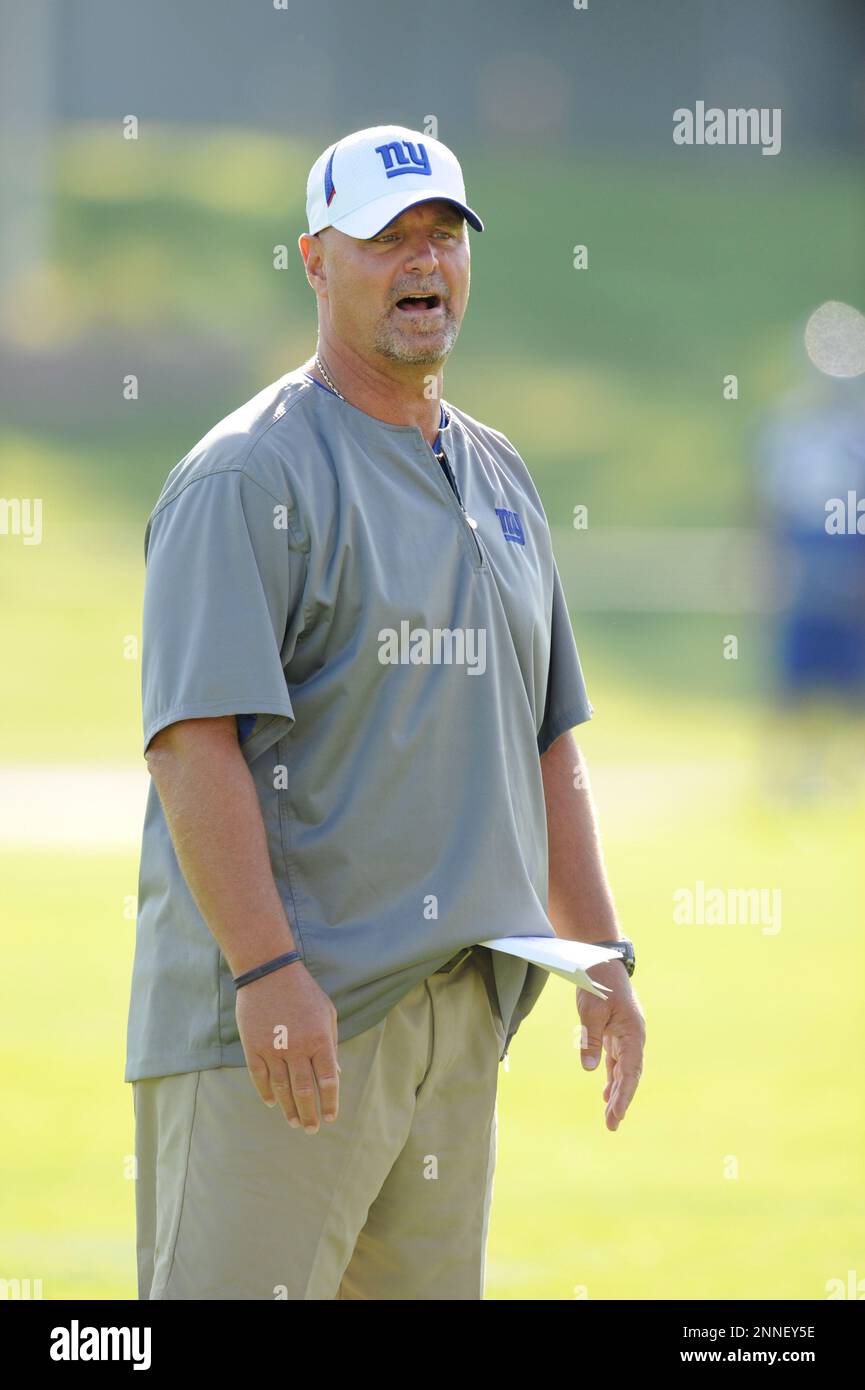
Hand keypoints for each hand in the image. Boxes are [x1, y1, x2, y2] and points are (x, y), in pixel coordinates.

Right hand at [235, 961, 339, 1133]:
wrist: (269, 972)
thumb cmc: (304, 991)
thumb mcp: (327, 1013)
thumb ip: (331, 1044)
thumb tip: (336, 1074)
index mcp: (320, 1039)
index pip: (328, 1080)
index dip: (330, 1102)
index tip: (331, 1117)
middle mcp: (297, 1048)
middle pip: (305, 1090)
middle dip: (310, 1113)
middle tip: (312, 1129)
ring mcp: (273, 1049)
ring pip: (281, 1088)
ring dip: (289, 1109)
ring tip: (294, 1123)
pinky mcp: (253, 1046)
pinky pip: (259, 1077)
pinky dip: (266, 1093)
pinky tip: (272, 1104)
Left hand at [577, 960, 645, 1131]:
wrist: (602, 963)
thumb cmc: (597, 984)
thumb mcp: (591, 1011)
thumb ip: (591, 1040)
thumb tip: (590, 1070)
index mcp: (633, 1033)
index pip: (631, 1070)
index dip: (625, 1094)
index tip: (616, 1114)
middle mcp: (633, 1038)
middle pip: (630, 1075)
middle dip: (622, 1101)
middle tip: (611, 1125)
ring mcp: (625, 1037)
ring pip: (624, 1071)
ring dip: (618, 1093)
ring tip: (610, 1119)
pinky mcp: (616, 1035)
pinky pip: (617, 1062)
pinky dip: (612, 1079)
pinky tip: (607, 1095)